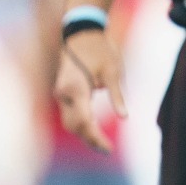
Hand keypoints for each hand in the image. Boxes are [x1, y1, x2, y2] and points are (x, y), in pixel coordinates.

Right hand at [54, 30, 128, 153]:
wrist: (82, 34)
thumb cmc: (101, 51)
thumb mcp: (114, 72)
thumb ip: (117, 96)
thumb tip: (125, 117)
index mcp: (76, 88)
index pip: (84, 121)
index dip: (95, 138)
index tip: (109, 149)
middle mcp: (64, 93)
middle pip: (74, 125)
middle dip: (90, 140)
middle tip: (108, 150)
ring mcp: (60, 93)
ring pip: (70, 122)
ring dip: (84, 134)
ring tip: (102, 145)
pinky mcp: (63, 92)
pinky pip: (69, 114)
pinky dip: (80, 125)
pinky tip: (93, 132)